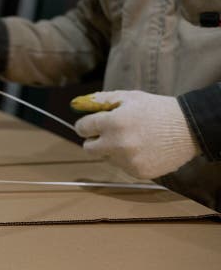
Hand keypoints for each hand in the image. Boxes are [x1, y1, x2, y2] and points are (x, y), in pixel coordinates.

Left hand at [74, 90, 200, 179]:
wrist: (190, 128)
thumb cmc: (158, 110)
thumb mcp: (130, 97)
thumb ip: (101, 100)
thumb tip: (78, 104)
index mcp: (113, 122)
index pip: (82, 128)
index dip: (85, 124)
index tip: (90, 124)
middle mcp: (117, 144)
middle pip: (88, 148)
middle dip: (93, 140)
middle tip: (106, 133)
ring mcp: (128, 160)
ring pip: (106, 157)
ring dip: (112, 150)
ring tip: (132, 139)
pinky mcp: (138, 172)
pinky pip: (122, 166)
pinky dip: (127, 159)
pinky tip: (142, 149)